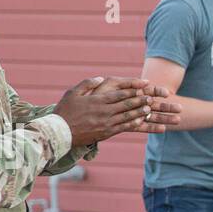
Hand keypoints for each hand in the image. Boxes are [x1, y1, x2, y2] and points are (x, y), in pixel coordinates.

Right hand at [55, 77, 178, 146]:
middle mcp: (104, 112)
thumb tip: (100, 78)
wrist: (60, 133)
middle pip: (127, 104)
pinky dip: (133, 123)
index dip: (134, 89)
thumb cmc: (65, 111)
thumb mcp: (73, 93)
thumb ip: (87, 84)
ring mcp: (106, 123)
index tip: (144, 86)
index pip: (120, 93)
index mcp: (97, 100)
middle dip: (141, 100)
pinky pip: (122, 127)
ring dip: (140, 112)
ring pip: (127, 116)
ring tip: (151, 109)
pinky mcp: (106, 133)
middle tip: (152, 97)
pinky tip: (141, 121)